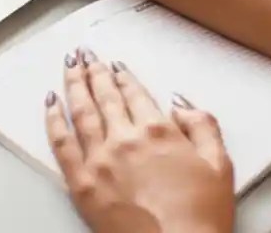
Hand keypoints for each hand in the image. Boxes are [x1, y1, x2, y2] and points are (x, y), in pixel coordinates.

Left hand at [47, 50, 234, 232]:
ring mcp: (99, 160)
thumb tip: (180, 102)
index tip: (114, 65)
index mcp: (158, 131)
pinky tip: (50, 103)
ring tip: (69, 65)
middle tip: (84, 54)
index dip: (123, 77)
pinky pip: (61, 143)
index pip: (135, 94)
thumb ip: (202, 125)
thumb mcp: (220, 165)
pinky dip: (54, 119)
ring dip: (73, 84)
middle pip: (104, 96)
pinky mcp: (81, 183)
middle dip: (93, 71)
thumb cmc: (200, 216)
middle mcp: (125, 139)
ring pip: (81, 111)